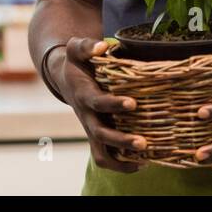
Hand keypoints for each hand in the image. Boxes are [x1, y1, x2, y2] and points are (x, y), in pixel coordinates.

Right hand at [53, 37, 148, 172]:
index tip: (133, 103)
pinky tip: (143, 163)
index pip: (97, 103)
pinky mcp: (97, 136)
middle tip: (144, 142)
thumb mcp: (76, 49)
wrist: (65, 78)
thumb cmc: (77, 62)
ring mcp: (91, 128)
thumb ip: (87, 46)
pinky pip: (105, 157)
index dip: (114, 104)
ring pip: (101, 151)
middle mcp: (87, 115)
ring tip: (146, 157)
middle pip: (101, 134)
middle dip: (122, 140)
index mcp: (83, 94)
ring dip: (122, 158)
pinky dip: (121, 165)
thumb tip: (103, 46)